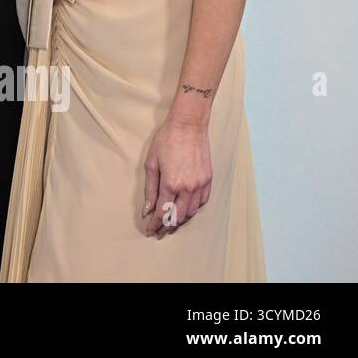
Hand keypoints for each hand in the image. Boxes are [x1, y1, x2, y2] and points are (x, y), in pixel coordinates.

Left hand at [142, 117, 211, 237]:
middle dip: (167, 226)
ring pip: (191, 212)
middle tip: (159, 231)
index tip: (150, 230)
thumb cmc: (166, 141)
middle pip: (178, 216)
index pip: (162, 212)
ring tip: (171, 222)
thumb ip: (150, 188)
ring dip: (181, 219)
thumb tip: (148, 208)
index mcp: (171, 184)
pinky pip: (202, 202)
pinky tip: (186, 209)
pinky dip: (193, 209)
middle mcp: (188, 188)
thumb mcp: (151, 163)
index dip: (155, 224)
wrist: (188, 126)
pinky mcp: (209, 180)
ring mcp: (200, 185)